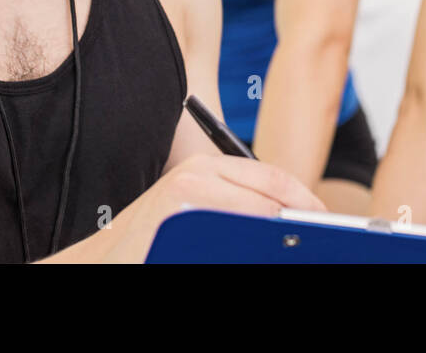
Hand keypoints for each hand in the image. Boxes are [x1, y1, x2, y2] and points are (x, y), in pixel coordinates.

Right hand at [100, 153, 326, 262]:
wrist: (102, 260)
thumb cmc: (153, 239)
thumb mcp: (196, 211)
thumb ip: (233, 206)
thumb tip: (284, 218)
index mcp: (207, 165)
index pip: (274, 177)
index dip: (304, 199)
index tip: (323, 221)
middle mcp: (200, 172)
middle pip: (273, 193)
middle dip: (299, 218)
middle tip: (321, 240)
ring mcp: (189, 192)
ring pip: (260, 213)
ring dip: (280, 234)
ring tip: (301, 249)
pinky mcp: (180, 213)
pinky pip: (235, 233)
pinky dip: (253, 246)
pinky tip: (264, 254)